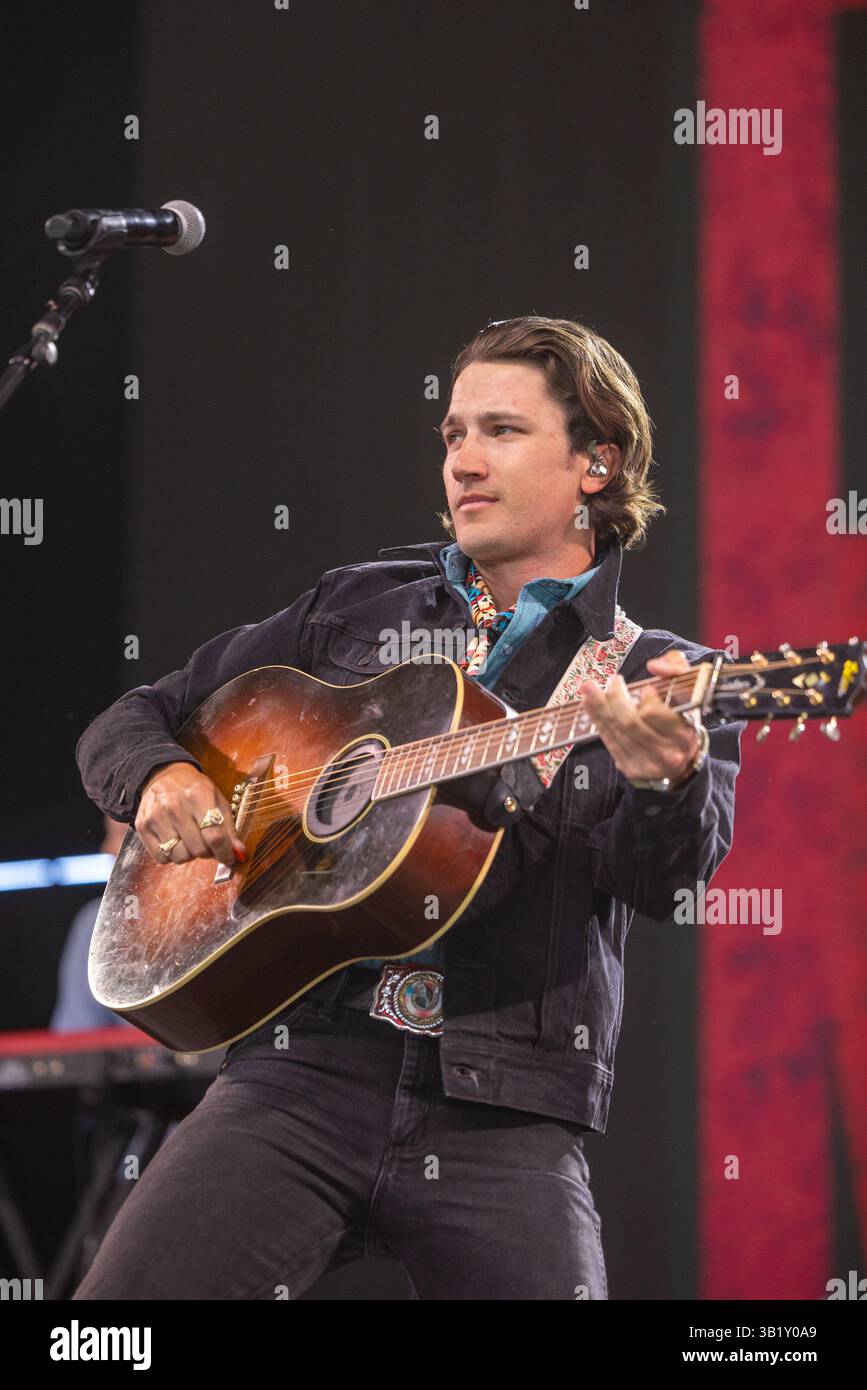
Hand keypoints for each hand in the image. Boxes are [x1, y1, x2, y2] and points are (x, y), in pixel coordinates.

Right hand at [135, 762, 245, 866]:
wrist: (163, 775)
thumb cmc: (195, 789)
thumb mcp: (217, 800)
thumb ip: (229, 828)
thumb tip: (239, 854)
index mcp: (199, 796)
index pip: (215, 835)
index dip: (225, 852)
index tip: (230, 859)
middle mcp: (175, 807)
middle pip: (198, 850)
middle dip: (208, 852)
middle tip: (207, 843)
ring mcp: (156, 817)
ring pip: (180, 857)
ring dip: (189, 854)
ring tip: (190, 840)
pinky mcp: (142, 826)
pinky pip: (161, 858)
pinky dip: (171, 855)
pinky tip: (175, 841)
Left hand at [578, 649, 702, 788]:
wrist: (682, 764)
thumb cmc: (680, 721)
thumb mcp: (688, 693)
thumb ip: (676, 669)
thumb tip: (654, 665)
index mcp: (683, 734)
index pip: (659, 715)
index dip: (648, 699)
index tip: (645, 688)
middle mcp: (667, 753)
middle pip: (632, 723)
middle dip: (616, 699)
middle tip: (612, 681)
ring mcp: (647, 763)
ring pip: (617, 731)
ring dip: (599, 707)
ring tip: (589, 687)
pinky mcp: (630, 768)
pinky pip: (609, 741)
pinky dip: (597, 719)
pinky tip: (588, 703)